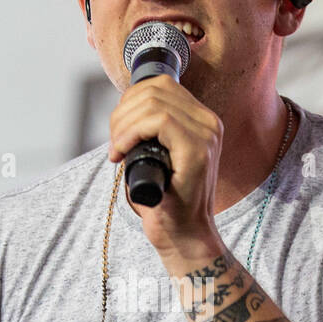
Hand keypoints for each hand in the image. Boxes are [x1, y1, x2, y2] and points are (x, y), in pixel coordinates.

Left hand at [108, 74, 221, 258]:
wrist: (184, 236)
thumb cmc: (167, 202)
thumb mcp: (158, 157)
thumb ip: (151, 131)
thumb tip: (122, 111)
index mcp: (202, 121)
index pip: (161, 85)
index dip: (129, 100)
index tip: (117, 130)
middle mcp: (209, 122)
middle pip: (155, 89)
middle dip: (122, 112)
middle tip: (114, 143)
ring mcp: (206, 134)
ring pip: (153, 102)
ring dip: (123, 124)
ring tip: (116, 150)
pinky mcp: (197, 149)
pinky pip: (158, 120)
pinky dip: (130, 133)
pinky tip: (121, 153)